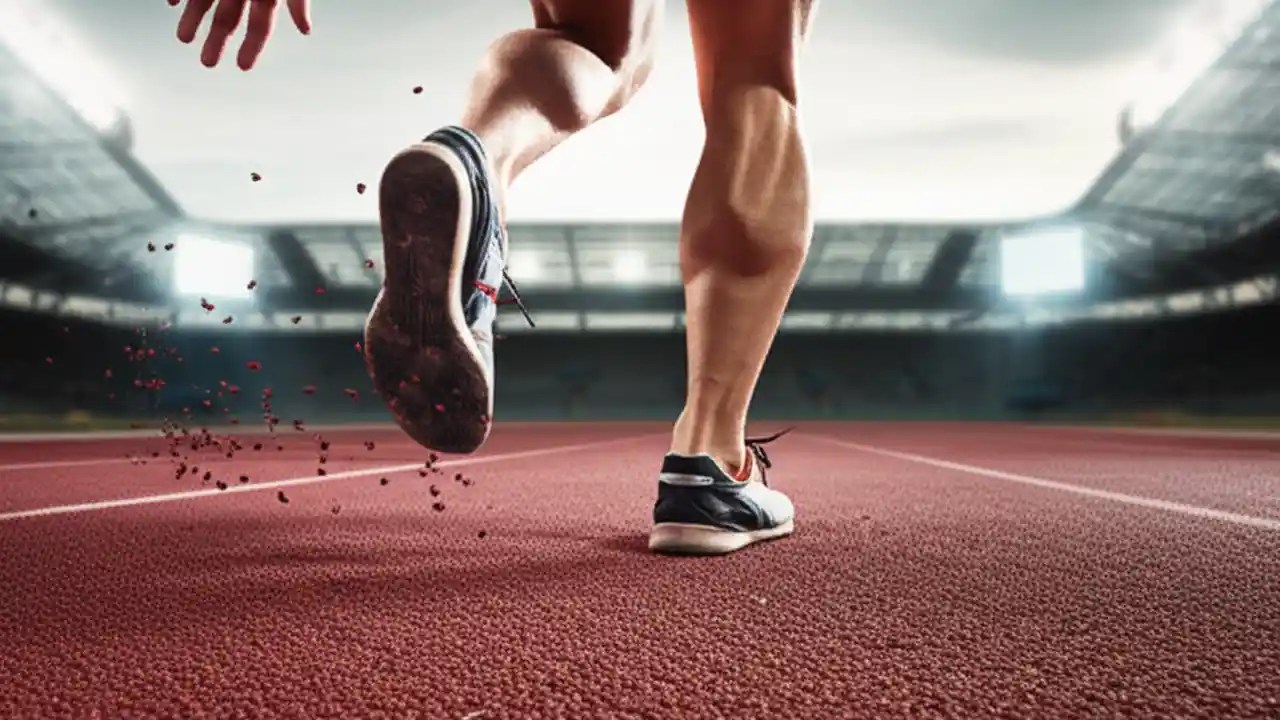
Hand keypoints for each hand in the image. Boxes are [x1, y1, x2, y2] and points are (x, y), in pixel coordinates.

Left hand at [171, 0, 311, 69]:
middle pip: (228, 17)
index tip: (243, 67)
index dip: (252, 46)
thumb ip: (297, 1)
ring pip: (204, 0)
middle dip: (218, 40)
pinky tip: (171, 3)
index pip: (260, 26)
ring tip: (184, 38)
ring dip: (193, 19)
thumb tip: (305, 29)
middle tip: (208, 62)